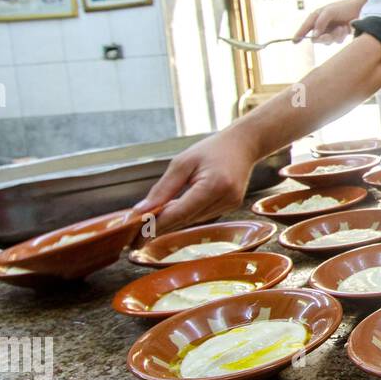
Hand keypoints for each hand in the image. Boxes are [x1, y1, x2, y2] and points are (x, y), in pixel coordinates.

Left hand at [133, 129, 259, 232]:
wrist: (243, 145)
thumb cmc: (213, 149)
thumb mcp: (182, 163)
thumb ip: (163, 188)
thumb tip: (142, 210)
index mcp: (214, 185)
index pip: (180, 213)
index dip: (157, 225)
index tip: (137, 234)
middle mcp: (225, 198)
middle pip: (186, 219)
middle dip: (160, 226)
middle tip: (137, 234)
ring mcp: (231, 204)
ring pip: (193, 220)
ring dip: (172, 221)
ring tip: (151, 221)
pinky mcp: (232, 206)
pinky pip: (202, 216)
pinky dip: (186, 215)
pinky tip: (173, 212)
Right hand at [293, 0, 371, 44]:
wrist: (361, 9)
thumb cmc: (344, 7)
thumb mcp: (330, 12)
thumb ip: (320, 22)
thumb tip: (314, 35)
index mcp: (317, 16)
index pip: (306, 27)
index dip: (299, 34)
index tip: (294, 42)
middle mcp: (322, 24)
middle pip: (316, 38)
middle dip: (323, 38)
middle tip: (328, 36)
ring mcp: (330, 30)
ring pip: (327, 41)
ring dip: (335, 36)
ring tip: (342, 27)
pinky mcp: (338, 34)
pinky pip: (336, 41)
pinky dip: (341, 36)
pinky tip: (346, 28)